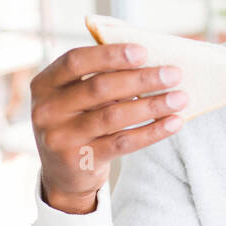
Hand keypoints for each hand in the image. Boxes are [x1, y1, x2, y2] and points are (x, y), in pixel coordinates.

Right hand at [30, 43, 187, 213]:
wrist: (62, 174)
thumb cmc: (78, 122)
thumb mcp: (75, 98)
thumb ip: (99, 78)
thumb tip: (151, 62)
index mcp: (44, 84)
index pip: (75, 61)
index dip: (110, 55)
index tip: (143, 52)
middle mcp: (47, 110)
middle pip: (99, 87)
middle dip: (141, 79)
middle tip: (174, 73)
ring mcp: (61, 137)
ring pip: (114, 116)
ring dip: (152, 105)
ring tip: (180, 98)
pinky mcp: (81, 160)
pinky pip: (123, 142)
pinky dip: (152, 131)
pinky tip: (174, 122)